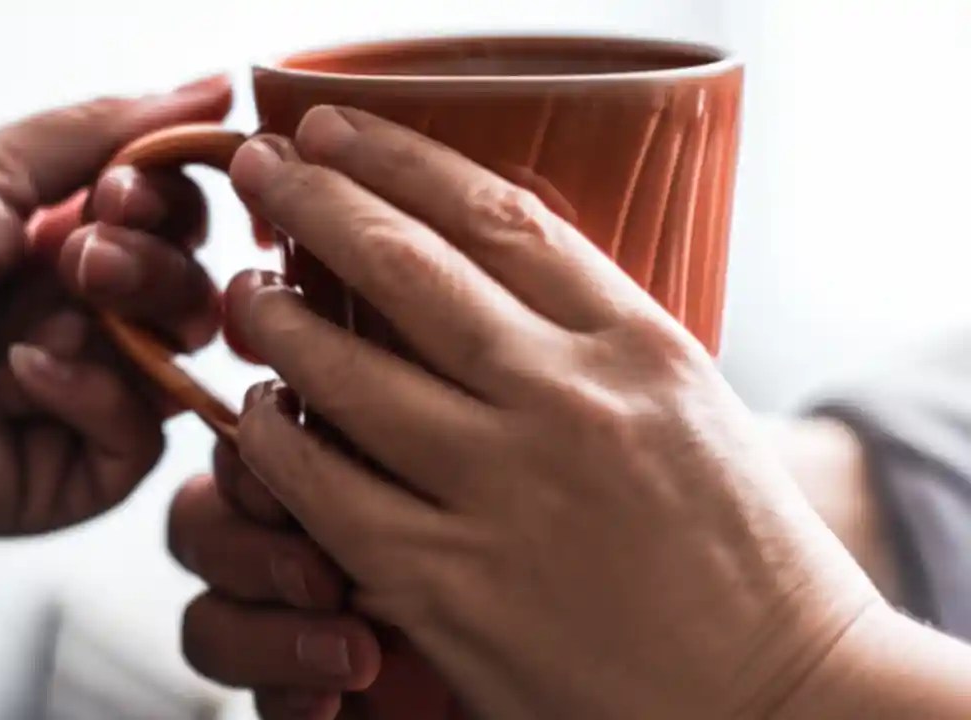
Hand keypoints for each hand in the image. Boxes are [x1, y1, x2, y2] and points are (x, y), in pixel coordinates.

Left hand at [0, 77, 230, 555]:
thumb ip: (104, 129)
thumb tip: (213, 90)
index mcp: (66, 248)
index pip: (175, 222)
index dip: (170, 200)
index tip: (119, 191)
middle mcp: (83, 322)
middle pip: (191, 286)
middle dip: (150, 259)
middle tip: (83, 255)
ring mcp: (84, 397)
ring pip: (179, 357)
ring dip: (129, 316)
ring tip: (53, 311)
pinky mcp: (75, 473)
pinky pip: (142, 437)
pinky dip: (94, 395)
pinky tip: (22, 375)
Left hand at [218, 106, 887, 718]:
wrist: (772, 698)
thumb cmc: (738, 552)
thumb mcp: (687, 402)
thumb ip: (593, 332)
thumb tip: (482, 273)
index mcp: (638, 346)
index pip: (499, 215)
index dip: (398, 158)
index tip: (336, 132)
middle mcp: (568, 403)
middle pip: (408, 269)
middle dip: (317, 203)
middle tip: (263, 172)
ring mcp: (504, 494)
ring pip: (348, 376)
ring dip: (278, 322)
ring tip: (246, 294)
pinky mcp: (450, 586)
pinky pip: (328, 493)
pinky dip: (276, 443)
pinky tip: (256, 415)